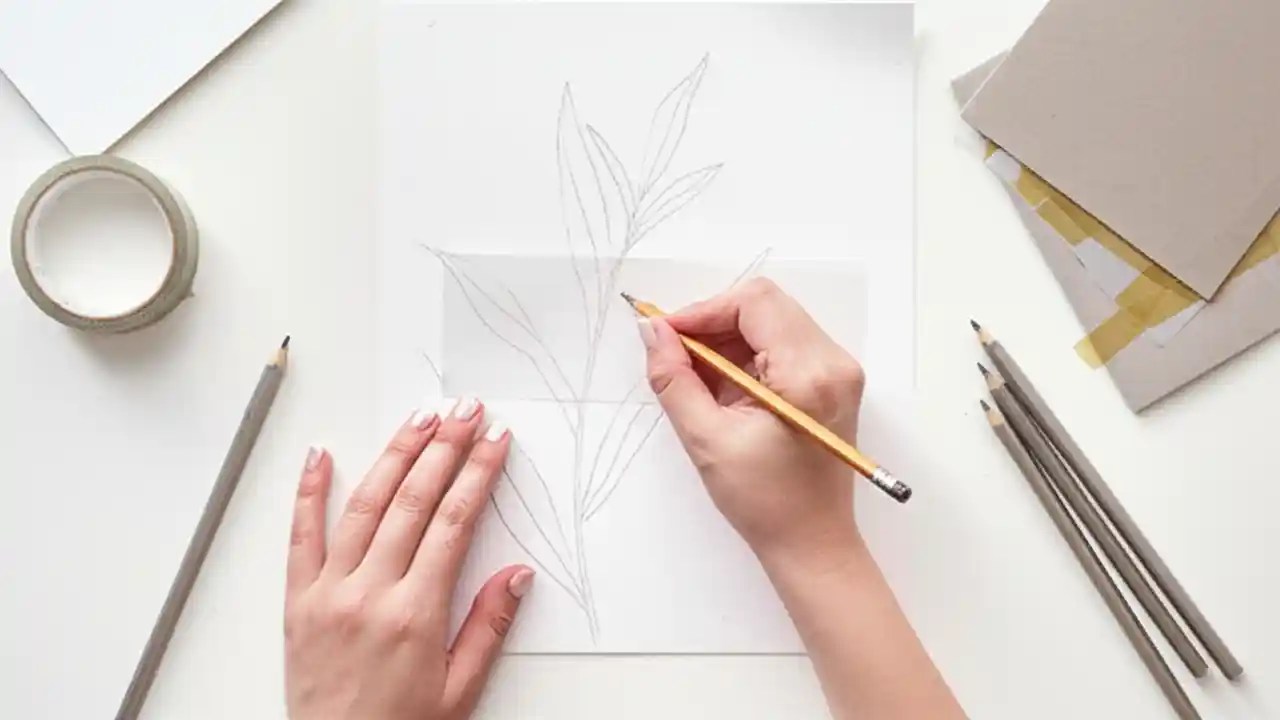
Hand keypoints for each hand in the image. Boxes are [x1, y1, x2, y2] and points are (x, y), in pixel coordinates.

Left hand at [285, 400, 533, 719]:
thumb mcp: (460, 689)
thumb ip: (488, 626)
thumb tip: (517, 574)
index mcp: (415, 614)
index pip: (455, 522)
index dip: (478, 473)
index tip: (494, 440)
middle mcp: (369, 593)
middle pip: (414, 501)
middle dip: (444, 448)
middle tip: (465, 411)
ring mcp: (328, 592)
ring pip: (364, 505)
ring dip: (395, 455)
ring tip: (419, 419)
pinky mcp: (297, 602)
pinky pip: (301, 536)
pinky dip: (310, 491)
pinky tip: (322, 455)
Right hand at [640, 278, 864, 566]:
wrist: (812, 543)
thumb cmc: (765, 503)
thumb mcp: (706, 439)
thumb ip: (674, 378)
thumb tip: (652, 331)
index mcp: (808, 375)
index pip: (754, 303)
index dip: (704, 311)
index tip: (667, 335)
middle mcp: (834, 362)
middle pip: (765, 306)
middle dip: (714, 323)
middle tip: (678, 354)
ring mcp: (839, 370)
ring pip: (773, 320)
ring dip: (730, 338)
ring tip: (701, 378)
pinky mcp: (833, 381)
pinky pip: (784, 342)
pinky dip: (749, 353)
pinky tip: (726, 387)